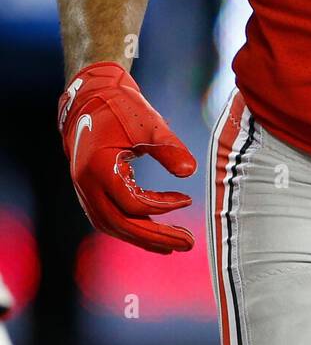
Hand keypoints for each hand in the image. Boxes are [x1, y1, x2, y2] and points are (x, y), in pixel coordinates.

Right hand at [58, 62, 196, 253]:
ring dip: (143, 238)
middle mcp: (87, 186)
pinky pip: (110, 218)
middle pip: (120, 224)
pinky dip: (132, 228)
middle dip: (155, 237)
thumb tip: (190, 171)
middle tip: (187, 243)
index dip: (162, 205)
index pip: (131, 203)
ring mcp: (85, 191)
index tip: (187, 200)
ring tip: (173, 245)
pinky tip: (154, 232)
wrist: (90, 99)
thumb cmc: (121, 109)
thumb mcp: (148, 124)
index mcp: (99, 168)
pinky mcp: (90, 192)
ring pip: (112, 226)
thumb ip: (168, 148)